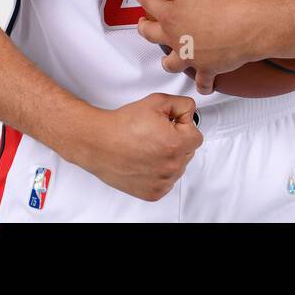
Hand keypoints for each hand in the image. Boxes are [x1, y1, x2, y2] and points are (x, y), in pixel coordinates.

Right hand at [70, 93, 202, 201]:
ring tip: (147, 148)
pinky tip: (144, 161)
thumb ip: (182, 104)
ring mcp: (163, 182)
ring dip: (169, 158)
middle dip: (176, 142)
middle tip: (156, 134)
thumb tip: (190, 112)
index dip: (182, 125)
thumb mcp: (157, 102)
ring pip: (178, 168)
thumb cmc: (122, 125)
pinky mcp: (153, 193)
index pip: (196, 135)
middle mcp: (172, 166)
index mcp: (177, 144)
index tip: (169, 124)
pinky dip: (158, 173)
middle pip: (188, 152)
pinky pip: (166, 182)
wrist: (98, 142)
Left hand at [134, 0, 262, 94]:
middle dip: (146, 29)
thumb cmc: (222, 1)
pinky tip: (205, 85)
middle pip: (152, 35)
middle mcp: (176, 39)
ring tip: (169, 58)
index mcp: (171, 16)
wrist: (245, 29)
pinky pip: (204, 81)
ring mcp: (190, 57)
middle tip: (144, 24)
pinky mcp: (208, 69)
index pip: (148, 2)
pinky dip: (203, 84)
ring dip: (168, 60)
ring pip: (171, 62)